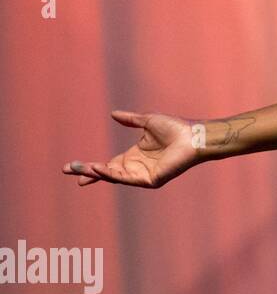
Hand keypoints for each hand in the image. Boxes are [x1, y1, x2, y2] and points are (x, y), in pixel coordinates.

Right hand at [62, 110, 200, 188]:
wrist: (193, 135)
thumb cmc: (176, 128)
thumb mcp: (147, 121)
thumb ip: (130, 119)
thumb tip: (113, 114)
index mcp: (134, 156)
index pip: (108, 164)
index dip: (91, 166)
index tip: (72, 166)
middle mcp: (136, 167)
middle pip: (106, 172)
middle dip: (87, 172)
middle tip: (67, 170)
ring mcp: (143, 175)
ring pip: (114, 176)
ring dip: (97, 172)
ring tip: (81, 168)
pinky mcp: (150, 180)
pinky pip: (127, 179)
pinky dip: (112, 174)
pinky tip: (100, 169)